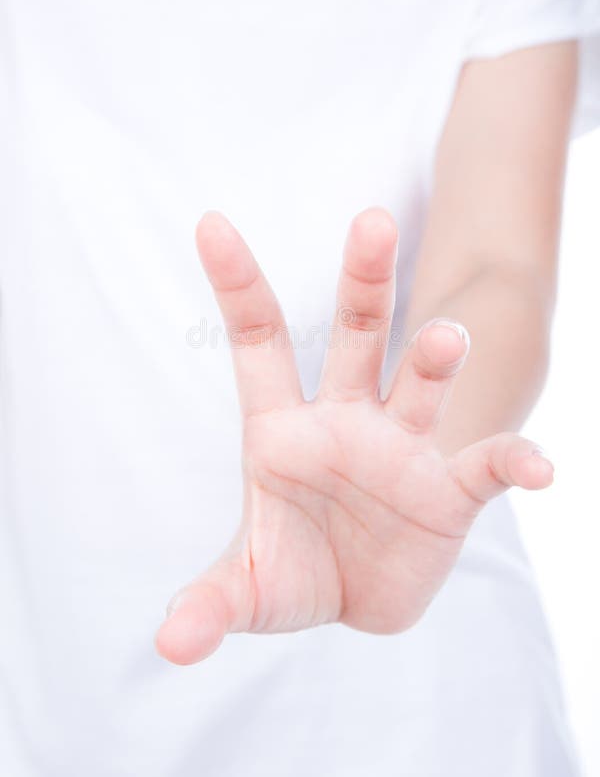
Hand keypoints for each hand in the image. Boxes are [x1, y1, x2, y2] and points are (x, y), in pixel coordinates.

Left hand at [155, 208, 552, 664]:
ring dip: (436, 357)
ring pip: (421, 381)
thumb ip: (211, 603)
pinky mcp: (449, 489)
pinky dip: (512, 461)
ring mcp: (402, 446)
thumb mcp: (248, 590)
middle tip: (371, 221)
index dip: (236, 283)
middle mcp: (346, 419)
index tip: (209, 223)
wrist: (358, 596)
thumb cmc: (294, 571)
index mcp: (283, 427)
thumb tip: (171, 642)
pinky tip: (538, 469)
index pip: (258, 341)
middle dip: (365, 278)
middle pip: (356, 332)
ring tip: (449, 336)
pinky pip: (486, 464)